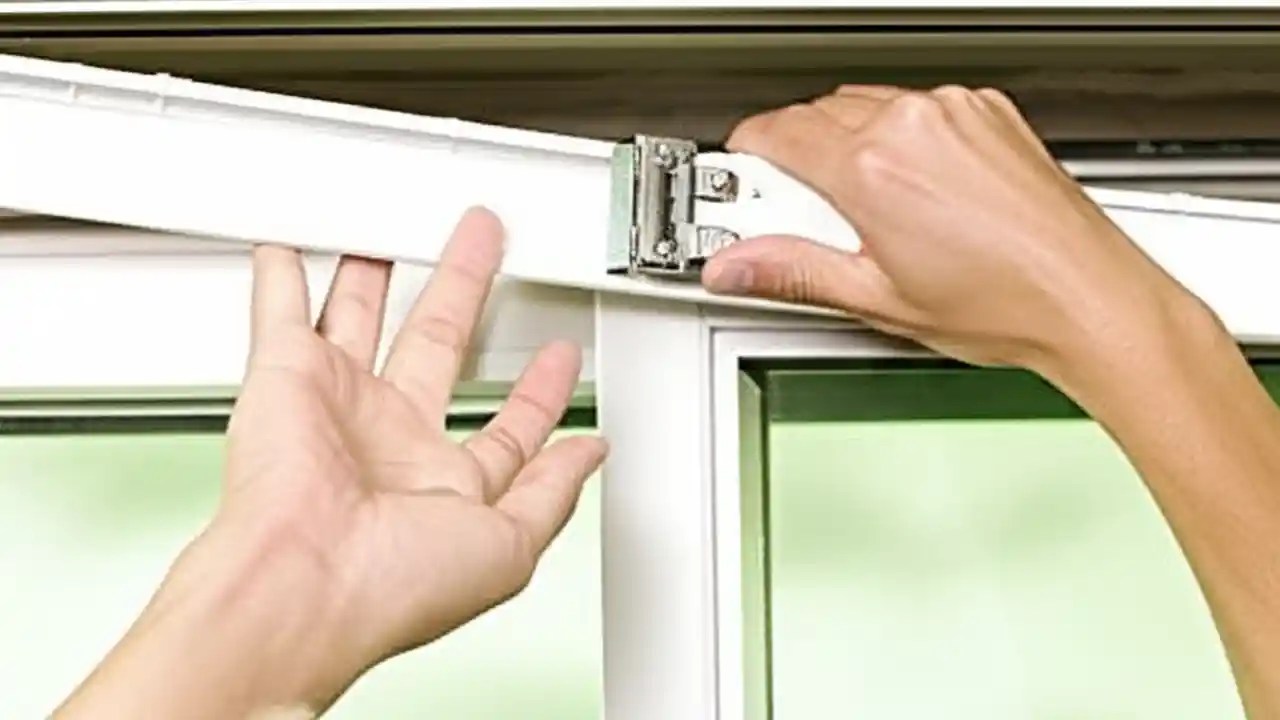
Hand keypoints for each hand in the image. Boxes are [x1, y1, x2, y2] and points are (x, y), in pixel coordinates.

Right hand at [57, 208, 605, 718]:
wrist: (302, 584)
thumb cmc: (393, 587)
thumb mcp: (511, 546)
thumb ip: (553, 492)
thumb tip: (591, 454)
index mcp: (446, 484)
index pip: (503, 427)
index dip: (536, 391)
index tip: (560, 356)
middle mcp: (392, 441)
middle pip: (437, 345)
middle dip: (464, 292)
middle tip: (483, 244)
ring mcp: (338, 405)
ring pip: (362, 318)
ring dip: (376, 275)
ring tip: (396, 231)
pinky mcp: (286, 377)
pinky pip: (282, 313)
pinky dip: (280, 280)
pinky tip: (288, 248)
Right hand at [702, 85, 1210, 380]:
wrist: (1089, 297)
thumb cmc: (1004, 303)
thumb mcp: (877, 299)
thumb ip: (792, 271)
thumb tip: (734, 266)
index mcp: (873, 168)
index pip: (773, 136)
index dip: (742, 165)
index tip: (738, 193)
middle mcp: (913, 125)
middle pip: (814, 117)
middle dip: (792, 162)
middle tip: (796, 218)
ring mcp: (955, 113)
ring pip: (864, 107)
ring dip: (844, 146)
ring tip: (862, 213)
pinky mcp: (986, 114)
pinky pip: (916, 109)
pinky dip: (898, 138)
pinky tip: (910, 194)